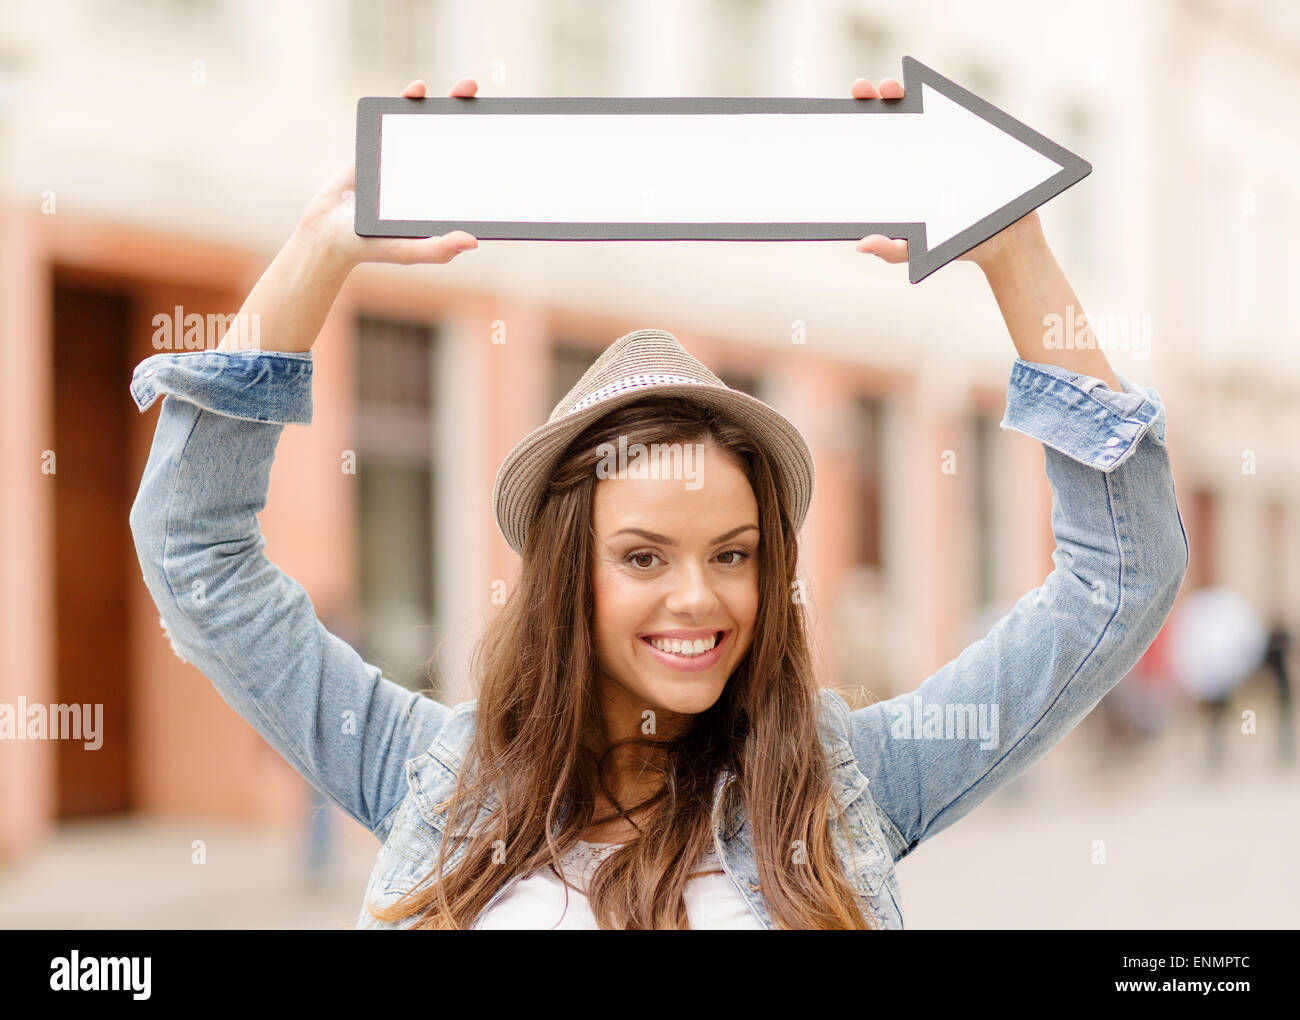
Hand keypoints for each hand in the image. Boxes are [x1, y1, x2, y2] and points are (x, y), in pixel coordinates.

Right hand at [296, 78, 480, 269]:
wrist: (327, 233)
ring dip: (448, 104)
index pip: (468, 173)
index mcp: (439, 196)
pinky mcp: (379, 146)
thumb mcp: (408, 250)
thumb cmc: (372, 248)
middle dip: (471, 121)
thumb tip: (474, 241)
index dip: (486, 157)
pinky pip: (395, 118)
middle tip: (486, 104)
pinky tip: (419, 89)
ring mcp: (403, 157)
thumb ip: (438, 249)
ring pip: (430, 126)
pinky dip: (409, 101)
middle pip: (454, 142)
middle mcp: (426, 174)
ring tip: (466, 88)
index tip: (504, 141)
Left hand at [848, 77, 1044, 272]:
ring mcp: (946, 142)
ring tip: (889, 87)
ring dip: (904, 93)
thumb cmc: (956, 243)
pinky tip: (930, 90)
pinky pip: (957, 112)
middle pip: (893, 118)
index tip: (848, 108)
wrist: (1007, 237)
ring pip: (922, 109)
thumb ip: (891, 250)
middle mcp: (920, 153)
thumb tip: (861, 245)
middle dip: (877, 98)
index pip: (875, 141)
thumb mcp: (917, 250)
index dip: (861, 121)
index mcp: (900, 174)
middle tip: (863, 88)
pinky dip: (944, 98)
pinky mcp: (972, 137)